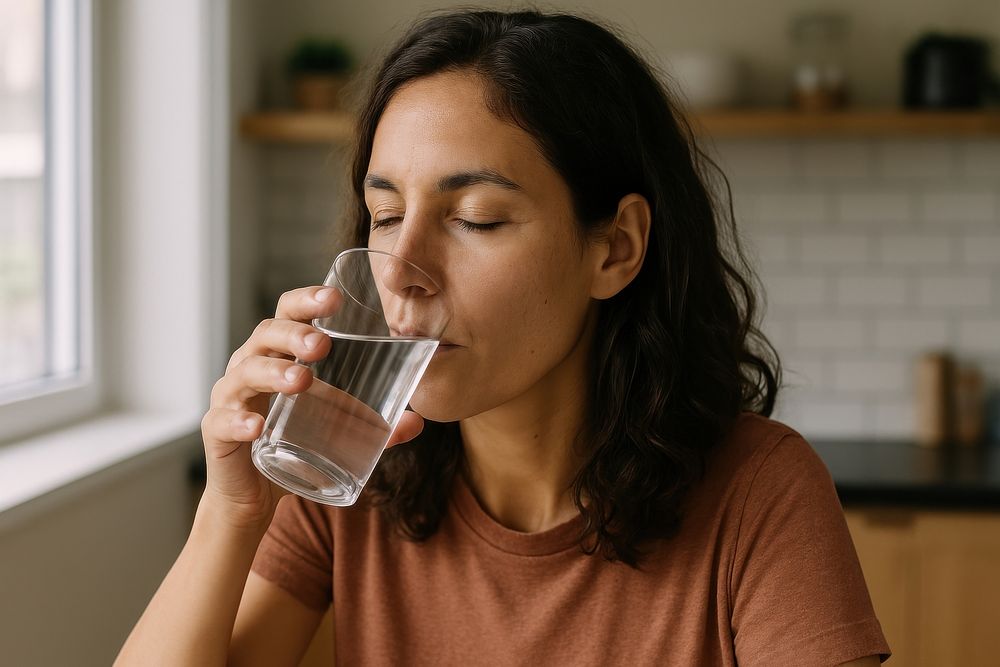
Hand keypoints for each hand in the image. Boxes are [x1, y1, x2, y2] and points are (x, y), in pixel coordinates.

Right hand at [199, 285, 425, 528]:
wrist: (252, 496)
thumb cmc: (293, 448)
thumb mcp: (339, 433)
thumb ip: (377, 428)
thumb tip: (418, 421)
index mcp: (278, 356)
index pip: (287, 314)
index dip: (306, 301)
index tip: (333, 299)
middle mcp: (250, 368)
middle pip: (265, 335)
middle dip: (293, 335)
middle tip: (323, 346)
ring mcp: (230, 398)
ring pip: (244, 372)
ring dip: (273, 373)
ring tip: (302, 381)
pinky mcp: (217, 433)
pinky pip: (222, 421)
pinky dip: (239, 421)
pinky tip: (257, 425)